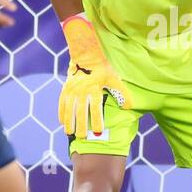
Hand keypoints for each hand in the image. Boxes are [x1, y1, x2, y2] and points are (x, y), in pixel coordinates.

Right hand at [59, 14, 130, 137]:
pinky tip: (62, 122)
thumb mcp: (114, 78)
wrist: (86, 55)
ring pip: (69, 109)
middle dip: (81, 125)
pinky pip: (62, 103)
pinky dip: (62, 113)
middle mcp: (81, 90)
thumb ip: (122, 92)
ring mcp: (71, 90)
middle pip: (81, 111)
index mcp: (94, 89)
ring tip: (70, 133)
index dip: (97, 120)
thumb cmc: (102, 68)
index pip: (95, 108)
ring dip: (69, 122)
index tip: (99, 131)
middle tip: (83, 137)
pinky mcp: (65, 89)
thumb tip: (130, 106)